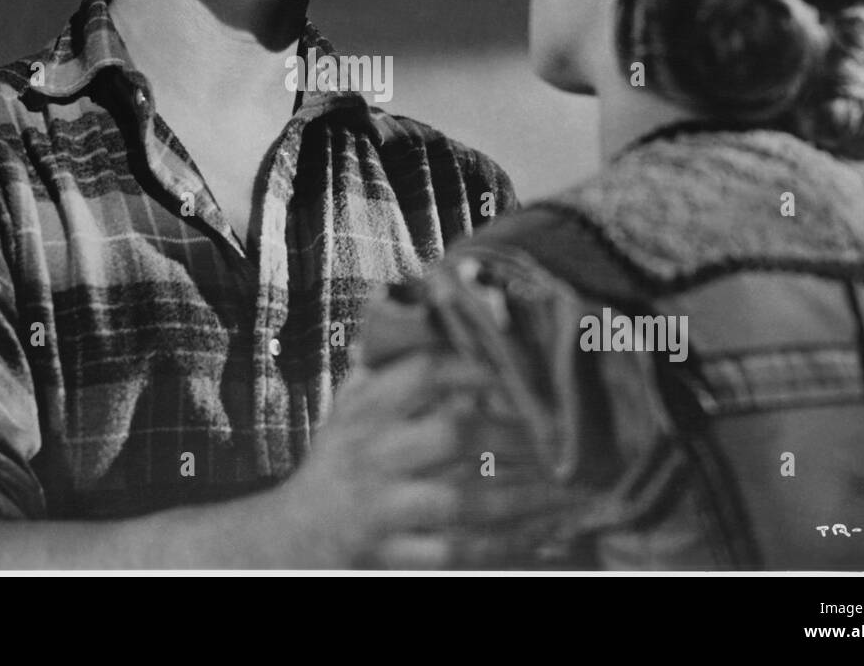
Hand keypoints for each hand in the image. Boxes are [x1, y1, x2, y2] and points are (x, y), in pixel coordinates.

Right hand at [277, 351, 553, 568]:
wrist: (291, 537)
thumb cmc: (338, 460)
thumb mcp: (351, 406)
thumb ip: (389, 363)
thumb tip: (431, 307)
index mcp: (366, 410)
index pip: (423, 374)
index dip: (476, 367)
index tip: (521, 367)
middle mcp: (374, 454)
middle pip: (452, 435)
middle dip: (515, 433)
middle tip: (565, 433)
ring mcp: (383, 509)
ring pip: (461, 500)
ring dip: (523, 494)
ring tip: (572, 486)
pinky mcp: (392, 556)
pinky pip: (456, 554)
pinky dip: (504, 546)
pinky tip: (543, 536)